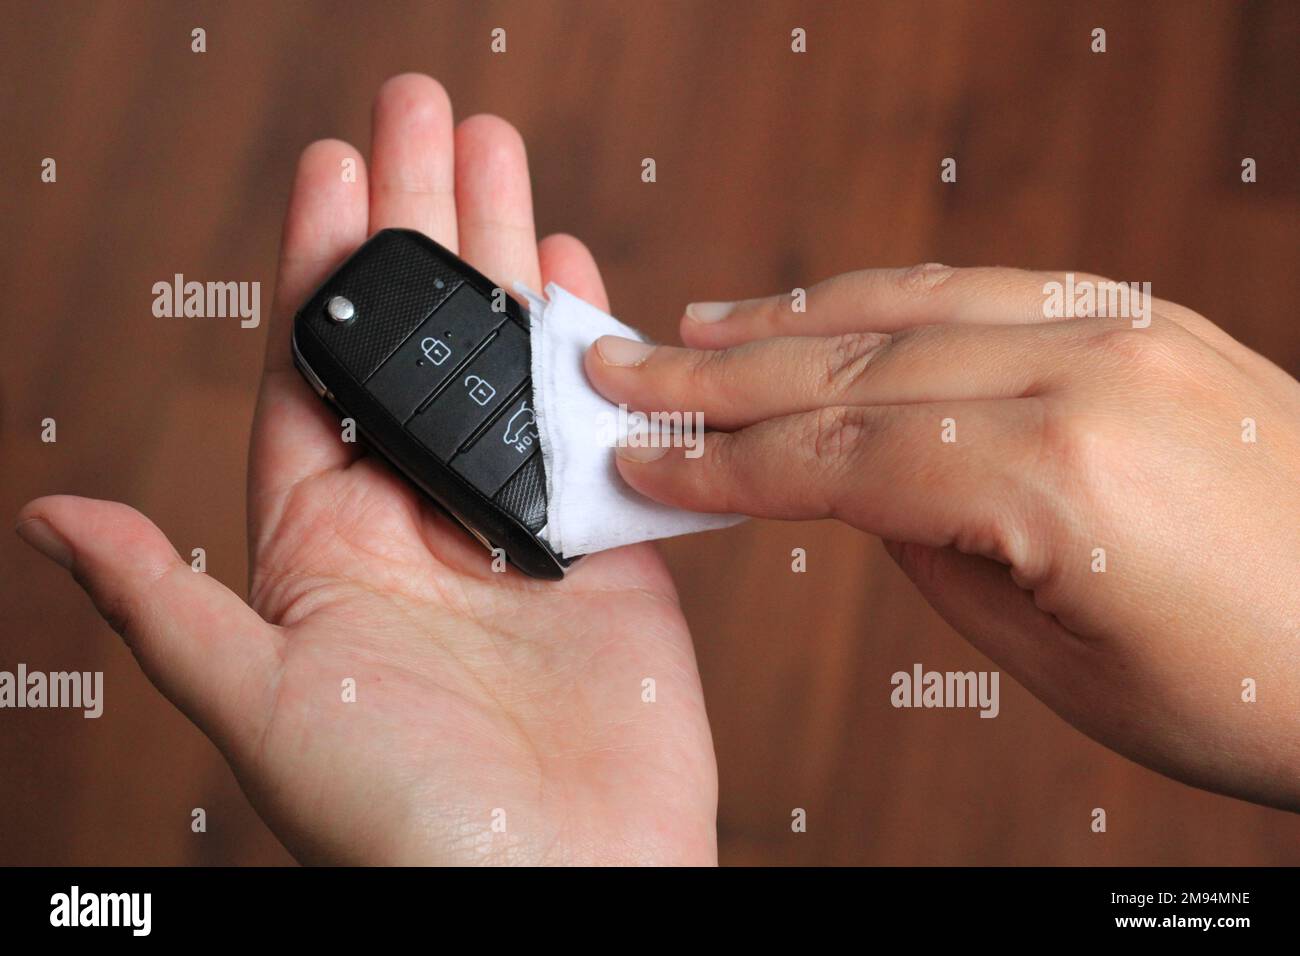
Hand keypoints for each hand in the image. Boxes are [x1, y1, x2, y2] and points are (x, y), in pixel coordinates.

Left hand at [16, 75, 716, 863]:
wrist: (564, 884)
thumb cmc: (403, 822)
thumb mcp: (264, 706)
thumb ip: (172, 605)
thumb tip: (49, 520)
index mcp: (326, 548)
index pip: (317, 374)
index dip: (323, 265)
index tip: (335, 163)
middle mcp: (419, 523)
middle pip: (415, 343)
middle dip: (417, 221)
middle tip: (425, 110)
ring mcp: (516, 528)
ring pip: (503, 363)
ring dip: (502, 257)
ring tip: (503, 159)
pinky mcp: (606, 548)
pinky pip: (594, 425)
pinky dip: (590, 345)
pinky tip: (576, 272)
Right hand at [585, 265, 1299, 810]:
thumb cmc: (1258, 689)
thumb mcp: (1060, 665)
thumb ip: (937, 556)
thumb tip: (861, 492)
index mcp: (1057, 478)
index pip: (837, 457)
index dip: (722, 464)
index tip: (642, 461)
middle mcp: (1087, 373)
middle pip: (852, 366)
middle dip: (719, 374)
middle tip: (623, 371)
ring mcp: (1127, 329)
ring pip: (911, 307)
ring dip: (790, 318)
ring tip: (698, 325)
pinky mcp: (1149, 318)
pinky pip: (986, 289)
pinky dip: (891, 298)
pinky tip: (835, 307)